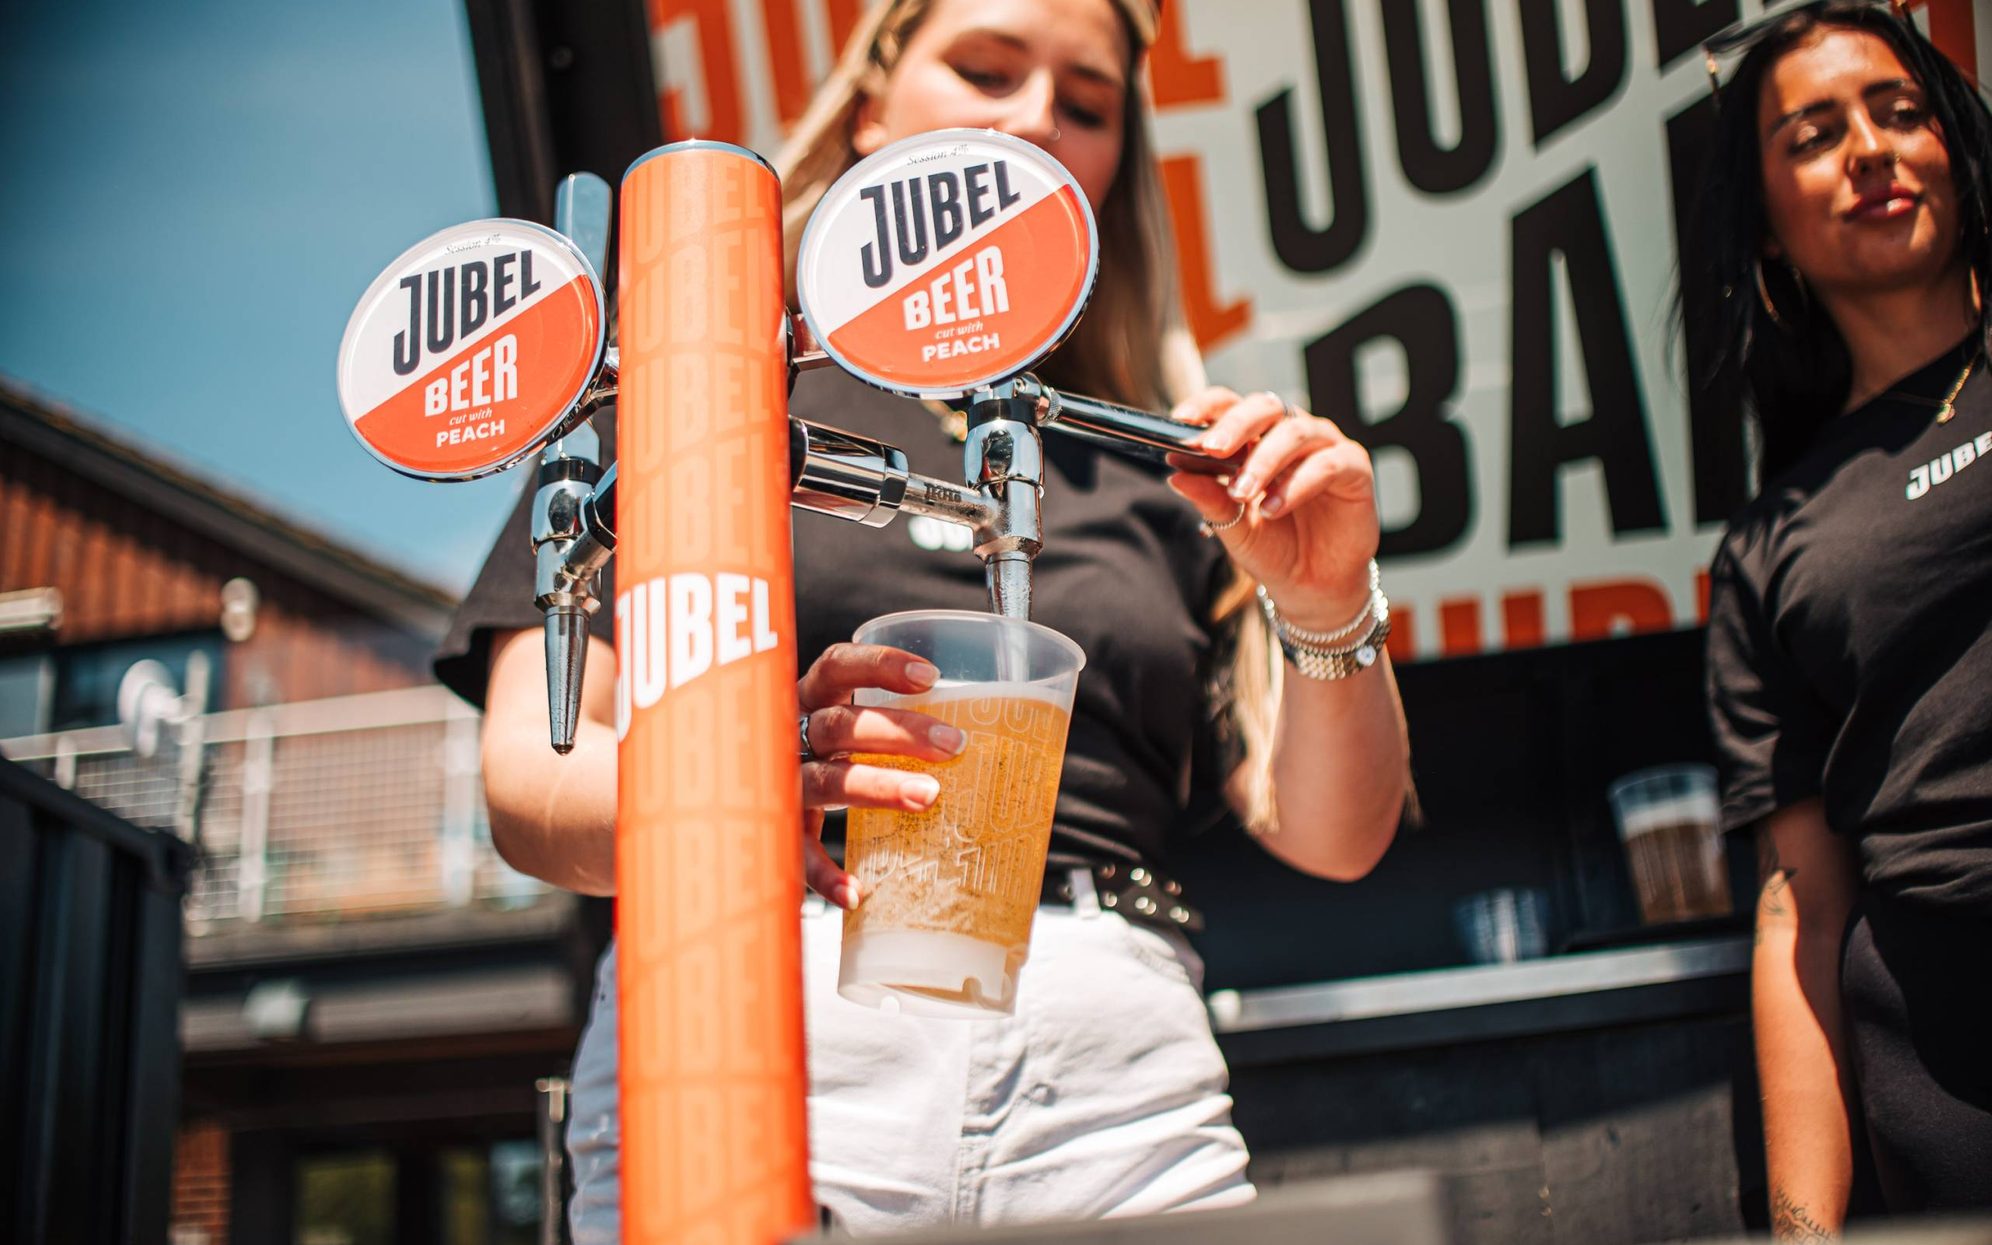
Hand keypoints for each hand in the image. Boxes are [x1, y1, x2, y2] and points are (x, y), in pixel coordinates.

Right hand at [796, 643, 967, 908]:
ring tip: (928, 798)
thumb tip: (991, 736)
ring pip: (825, 781)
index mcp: (812, 697)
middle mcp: (792, 734)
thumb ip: (898, 723)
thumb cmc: (829, 753)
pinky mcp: (776, 828)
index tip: (932, 676)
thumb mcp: (851, 723)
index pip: (839, 667)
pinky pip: (796, 852)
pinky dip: (825, 873)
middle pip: (840, 725)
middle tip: (953, 747)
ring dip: (877, 788)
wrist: (743, 789)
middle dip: (899, 732)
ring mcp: (781, 781)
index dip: (880, 666)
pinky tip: (856, 891)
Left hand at [1166, 388, 1378, 627]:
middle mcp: (1291, 433)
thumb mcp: (1232, 527)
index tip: (1179, 423)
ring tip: (1242, 492)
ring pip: (1295, 432)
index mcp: (1256, 438)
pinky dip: (1296, 484)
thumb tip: (1175, 476)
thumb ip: (1209, 500)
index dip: (1206, 407)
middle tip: (1211, 449)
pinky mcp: (1354, 468)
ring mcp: (1325, 447)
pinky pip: (1327, 464)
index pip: (1229, 404)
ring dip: (1264, 461)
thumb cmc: (1271, 546)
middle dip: (1235, 426)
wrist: (1310, 585)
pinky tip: (1273, 508)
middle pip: (1265, 407)